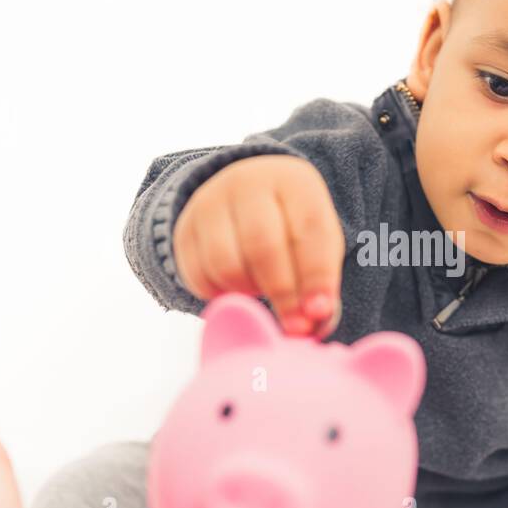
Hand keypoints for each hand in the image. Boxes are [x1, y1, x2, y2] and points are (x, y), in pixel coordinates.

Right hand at [173, 155, 344, 337]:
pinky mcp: (184, 230)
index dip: (315, 276)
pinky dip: (222, 294)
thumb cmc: (292, 227)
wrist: (246, 197)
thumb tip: (314, 323)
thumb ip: (322, 282)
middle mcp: (247, 184)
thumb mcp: (318, 242)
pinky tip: (239, 288)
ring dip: (250, 291)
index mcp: (293, 182)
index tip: (318, 313)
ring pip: (227, 264)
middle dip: (283, 293)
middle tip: (295, 326)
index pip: (308, 229)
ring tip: (264, 290)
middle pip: (263, 246)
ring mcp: (210, 204)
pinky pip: (200, 276)